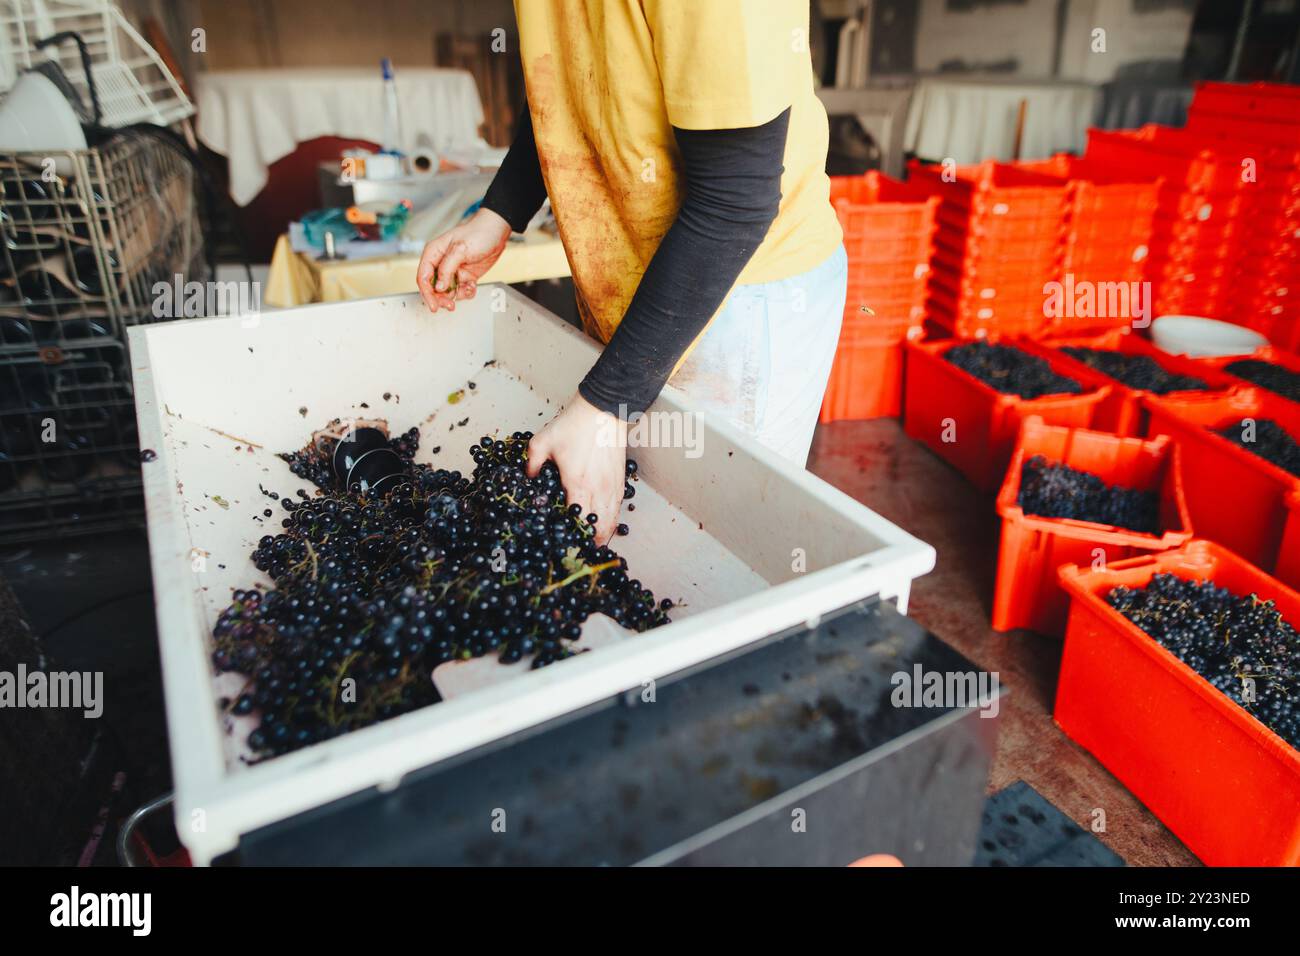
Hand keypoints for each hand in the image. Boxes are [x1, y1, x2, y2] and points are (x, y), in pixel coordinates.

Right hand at [415, 208, 511, 311]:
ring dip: (456, 296)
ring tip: (466, 290)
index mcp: (434, 253)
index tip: (433, 305)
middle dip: (441, 298)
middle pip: (433, 288)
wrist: (496, 231)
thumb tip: (439, 287)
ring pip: (447, 292)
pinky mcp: (465, 276)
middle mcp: (441, 263)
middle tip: (450, 305)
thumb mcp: (460, 250)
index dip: (427, 293)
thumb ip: (447, 269)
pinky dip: (467, 292)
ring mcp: (453, 271)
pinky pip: (461, 290)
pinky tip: (472, 286)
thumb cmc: (477, 233)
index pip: (423, 277)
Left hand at [527, 393, 626, 544]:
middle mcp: (598, 490)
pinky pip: (617, 509)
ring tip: (592, 545)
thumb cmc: (574, 425)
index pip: (576, 521)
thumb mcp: (542, 443)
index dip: (571, 537)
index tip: (563, 545)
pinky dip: (610, 521)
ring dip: (602, 535)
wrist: (603, 410)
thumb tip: (527, 479)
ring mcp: (612, 487)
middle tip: (578, 551)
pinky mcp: (620, 481)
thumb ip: (531, 464)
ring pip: (611, 522)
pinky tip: (603, 524)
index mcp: (577, 485)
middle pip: (598, 529)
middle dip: (588, 543)